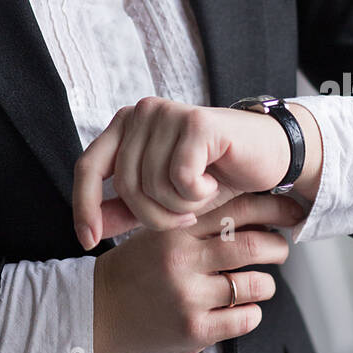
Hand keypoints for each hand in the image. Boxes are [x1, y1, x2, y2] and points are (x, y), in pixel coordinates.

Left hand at [74, 95, 320, 249]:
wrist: (267, 157)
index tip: (88, 241)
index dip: (84, 207)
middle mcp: (142, 111)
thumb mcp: (162, 198)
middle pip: (126, 185)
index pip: (88, 166)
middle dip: (155, 216)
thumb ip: (124, 209)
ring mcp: (168, 112)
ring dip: (181, 206)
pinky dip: (198, 193)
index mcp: (126, 124)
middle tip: (184, 215)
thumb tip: (85, 232)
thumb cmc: (214, 175)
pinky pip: (180, 178)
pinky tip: (213, 182)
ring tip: (201, 194)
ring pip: (153, 185)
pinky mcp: (196, 122)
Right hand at [92, 192, 303, 352]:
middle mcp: (182, 260)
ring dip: (266, 283)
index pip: (235, 208)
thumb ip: (198, 221)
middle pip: (252, 244)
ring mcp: (189, 297)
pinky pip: (245, 319)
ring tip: (260, 282)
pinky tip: (242, 308)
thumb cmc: (136, 267)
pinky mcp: (194, 331)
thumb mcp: (158, 230)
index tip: (290, 208)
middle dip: (277, 245)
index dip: (271, 205)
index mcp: (175, 228)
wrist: (99, 310)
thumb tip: (257, 210)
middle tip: (281, 247)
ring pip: (255, 284)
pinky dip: (253, 312)